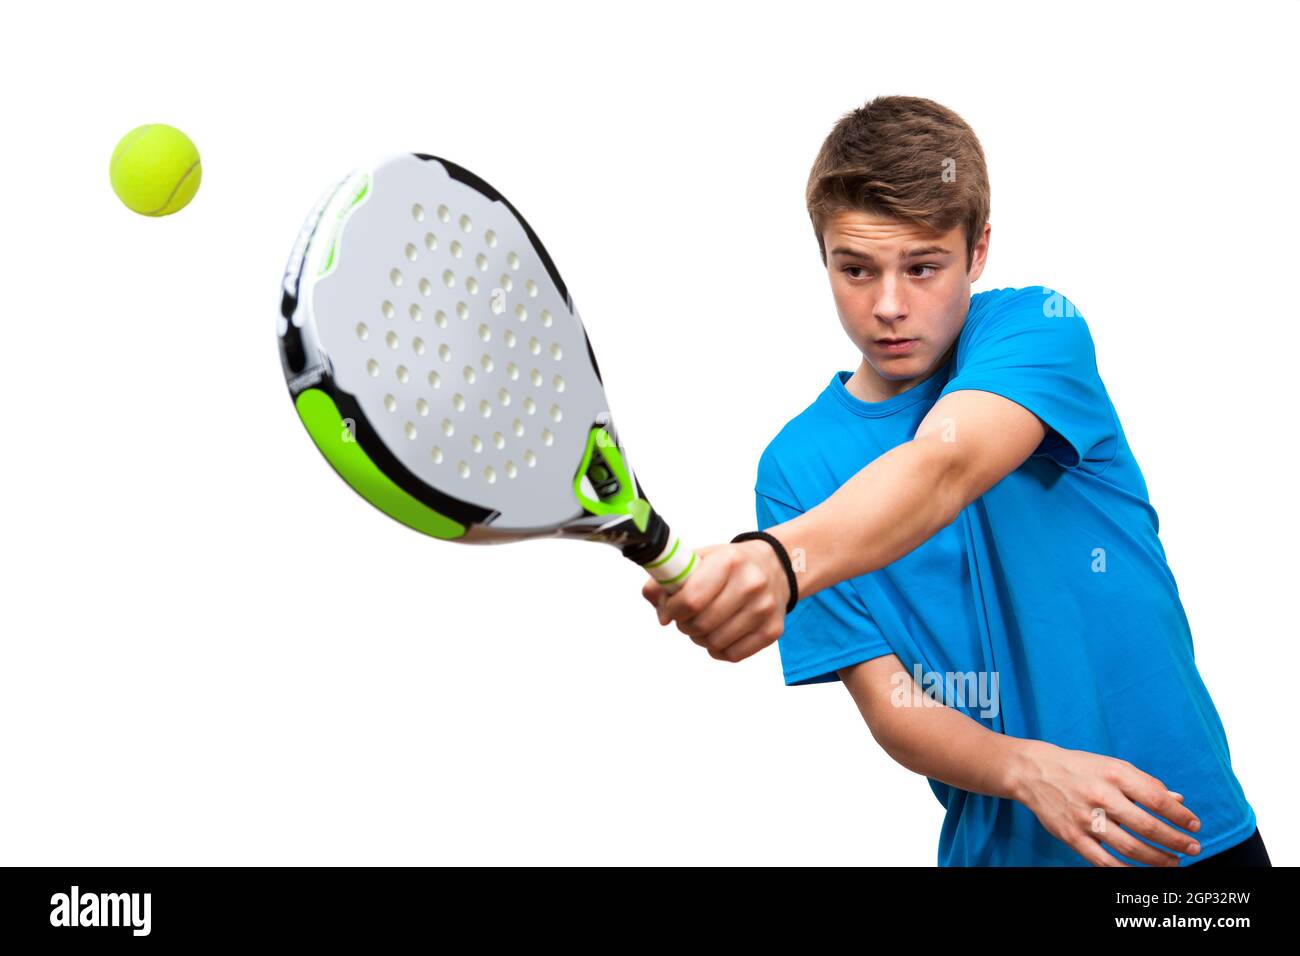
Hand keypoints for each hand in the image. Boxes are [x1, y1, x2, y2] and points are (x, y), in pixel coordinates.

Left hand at [641, 540, 789, 661]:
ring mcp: (765, 608)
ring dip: (700, 638)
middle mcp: (751, 584)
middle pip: (702, 624)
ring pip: (715, 643)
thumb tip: (656, 603)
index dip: (672, 610)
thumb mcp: (699, 559)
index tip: (668, 611)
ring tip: (702, 625)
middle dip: (684, 625)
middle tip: (684, 618)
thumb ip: (669, 577)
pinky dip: (719, 650)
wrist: (775, 567)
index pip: (691, 598)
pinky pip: (733, 655)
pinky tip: (719, 633)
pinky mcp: (773, 630)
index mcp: (729, 561)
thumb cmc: (729, 565)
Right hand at [1008, 739, 1202, 866]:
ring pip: (1130, 847)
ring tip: (1173, 862)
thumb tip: (1177, 799)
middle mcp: (1101, 795)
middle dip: (1175, 841)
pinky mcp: (1073, 836)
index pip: (1156, 798)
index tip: (1194, 825)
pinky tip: (1141, 871)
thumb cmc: (1077, 767)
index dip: (1180, 815)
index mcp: (1113, 773)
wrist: (1033, 772)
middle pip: (1147, 826)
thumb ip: (1144, 783)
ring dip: (1157, 859)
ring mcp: (1086, 818)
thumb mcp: (1112, 765)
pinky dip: (1126, 871)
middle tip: (1192, 848)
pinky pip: (1104, 861)